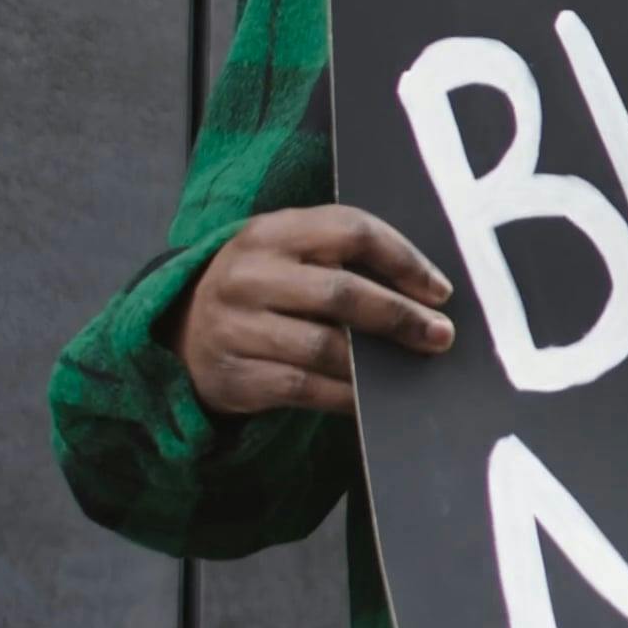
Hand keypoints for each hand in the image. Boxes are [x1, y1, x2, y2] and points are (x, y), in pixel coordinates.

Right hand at [173, 205, 455, 418]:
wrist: (187, 332)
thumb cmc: (269, 288)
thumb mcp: (294, 256)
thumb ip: (348, 260)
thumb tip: (428, 298)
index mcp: (271, 232)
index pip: (351, 230)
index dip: (404, 260)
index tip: (439, 290)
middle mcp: (248, 275)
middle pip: (342, 292)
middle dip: (400, 316)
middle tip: (440, 335)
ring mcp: (235, 327)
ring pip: (326, 347)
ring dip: (378, 362)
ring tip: (410, 366)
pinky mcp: (234, 375)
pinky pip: (306, 388)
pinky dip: (348, 395)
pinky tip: (374, 397)